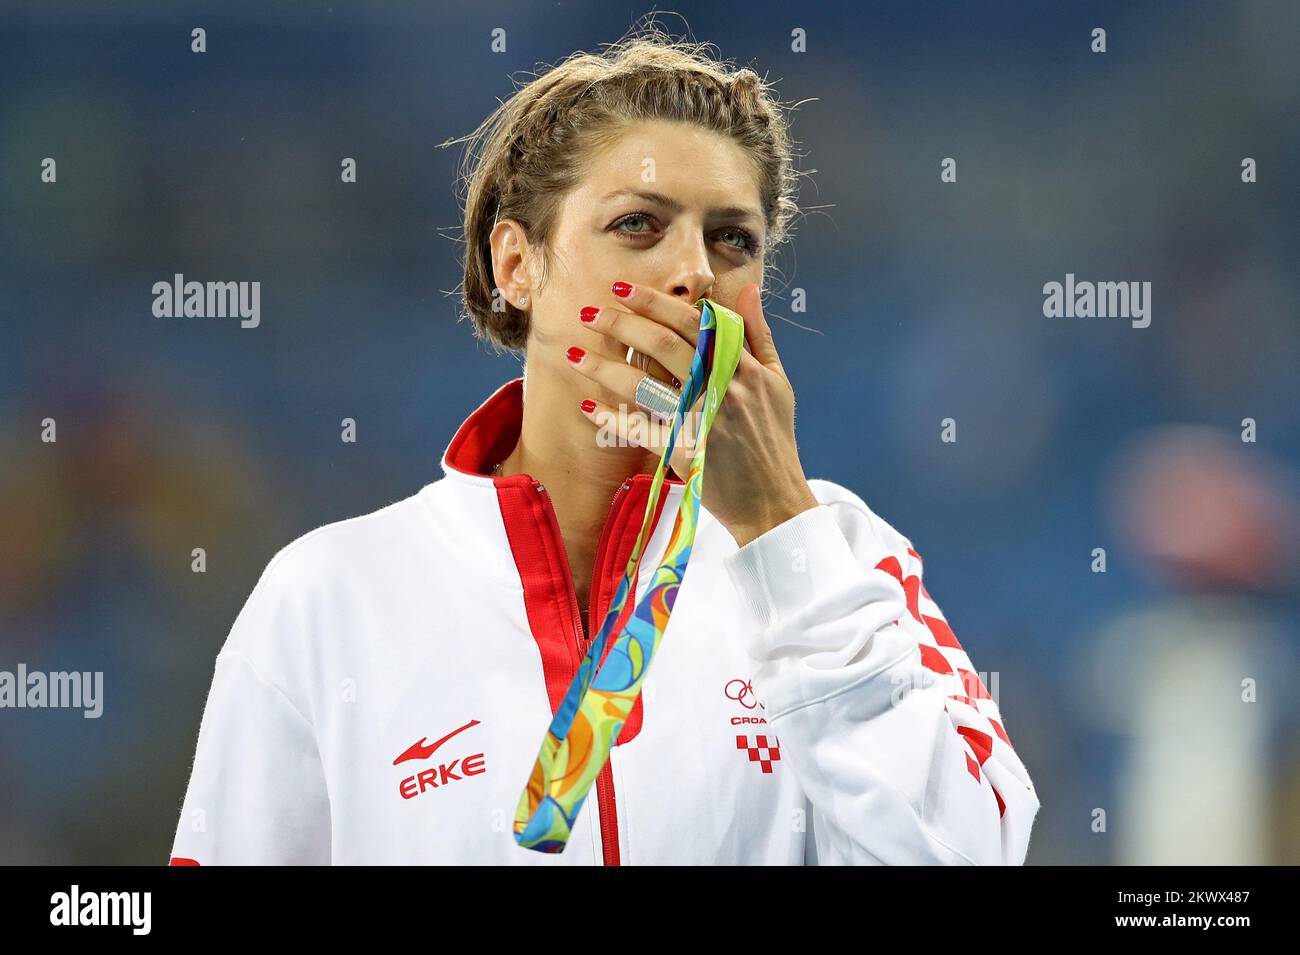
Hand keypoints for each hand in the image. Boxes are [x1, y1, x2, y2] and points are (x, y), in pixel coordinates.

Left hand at [566, 280, 819, 546]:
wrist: (774, 500)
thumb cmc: (774, 438)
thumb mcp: (776, 380)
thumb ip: (757, 333)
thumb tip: (747, 289)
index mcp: (742, 367)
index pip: (694, 322)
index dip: (656, 302)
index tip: (623, 289)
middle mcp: (723, 389)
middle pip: (664, 346)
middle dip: (622, 324)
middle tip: (588, 312)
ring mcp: (703, 423)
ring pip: (645, 386)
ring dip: (605, 368)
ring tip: (573, 355)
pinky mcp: (687, 455)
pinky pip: (642, 432)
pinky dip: (614, 419)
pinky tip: (589, 407)